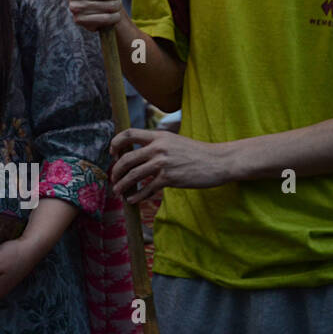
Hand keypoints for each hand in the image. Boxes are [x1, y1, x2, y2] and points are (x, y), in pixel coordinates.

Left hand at [109, 128, 230, 202]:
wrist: (219, 161)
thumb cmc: (197, 153)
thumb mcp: (174, 141)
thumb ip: (157, 144)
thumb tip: (138, 154)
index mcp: (158, 136)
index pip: (128, 134)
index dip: (116, 143)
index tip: (113, 153)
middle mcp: (158, 148)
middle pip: (126, 158)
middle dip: (116, 170)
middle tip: (114, 178)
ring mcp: (163, 163)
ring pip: (134, 175)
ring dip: (122, 185)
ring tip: (118, 191)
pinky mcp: (170, 178)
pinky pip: (147, 189)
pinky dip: (137, 195)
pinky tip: (133, 200)